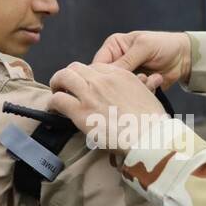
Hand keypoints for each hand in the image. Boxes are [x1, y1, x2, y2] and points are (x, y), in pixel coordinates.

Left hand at [47, 61, 166, 147]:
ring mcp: (90, 95)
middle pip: (76, 67)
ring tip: (57, 94)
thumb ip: (141, 85)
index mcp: (120, 74)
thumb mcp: (149, 94)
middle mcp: (102, 80)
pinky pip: (57, 100)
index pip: (95, 66)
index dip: (87, 75)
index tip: (85, 86)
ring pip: (63, 77)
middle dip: (68, 76)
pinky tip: (54, 109)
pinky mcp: (80, 112)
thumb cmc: (153, 122)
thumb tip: (146, 81)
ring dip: (57, 84)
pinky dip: (52, 103)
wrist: (149, 138)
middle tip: (66, 87)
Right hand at [92, 31, 191, 88]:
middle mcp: (117, 62)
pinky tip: (156, 80)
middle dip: (120, 83)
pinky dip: (145, 90)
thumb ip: (127, 60)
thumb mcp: (145, 46)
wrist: (184, 57)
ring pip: (120, 90)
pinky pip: (133, 95)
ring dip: (136, 87)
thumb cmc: (164, 45)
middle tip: (135, 80)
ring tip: (148, 77)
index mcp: (113, 47)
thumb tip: (109, 74)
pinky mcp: (136, 87)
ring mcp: (126, 76)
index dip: (99, 75)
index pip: (97, 64)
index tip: (107, 83)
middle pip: (107, 80)